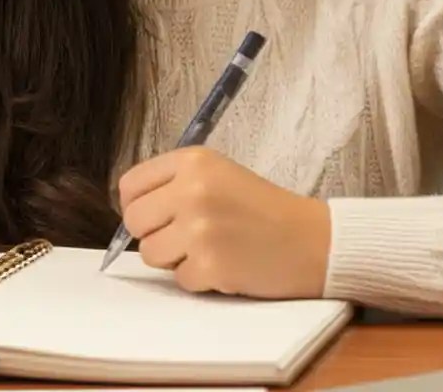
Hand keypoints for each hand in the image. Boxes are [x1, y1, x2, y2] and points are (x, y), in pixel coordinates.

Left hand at [117, 147, 331, 298]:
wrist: (313, 241)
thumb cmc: (265, 209)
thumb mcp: (219, 175)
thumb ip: (174, 185)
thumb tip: (130, 212)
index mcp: (193, 161)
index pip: (130, 185)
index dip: (138, 205)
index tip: (155, 215)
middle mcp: (193, 190)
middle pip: (134, 221)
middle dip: (154, 234)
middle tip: (186, 236)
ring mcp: (200, 228)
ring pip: (150, 254)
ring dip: (175, 259)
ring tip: (210, 248)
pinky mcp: (210, 264)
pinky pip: (180, 280)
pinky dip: (200, 279)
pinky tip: (227, 264)